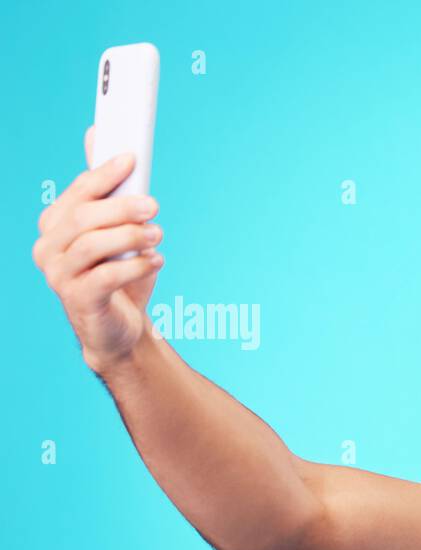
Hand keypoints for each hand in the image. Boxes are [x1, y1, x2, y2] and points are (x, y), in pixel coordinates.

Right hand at [32, 125, 164, 372]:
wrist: (119, 330)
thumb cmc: (119, 277)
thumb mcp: (117, 231)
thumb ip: (108, 191)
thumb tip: (97, 134)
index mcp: (55, 225)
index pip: (77, 192)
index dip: (103, 173)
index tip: (131, 158)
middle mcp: (49, 248)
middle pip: (82, 217)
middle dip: (120, 206)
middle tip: (153, 205)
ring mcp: (59, 275)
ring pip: (91, 244)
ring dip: (129, 235)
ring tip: (157, 234)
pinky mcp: (77, 300)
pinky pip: (105, 276)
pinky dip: (135, 265)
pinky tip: (156, 260)